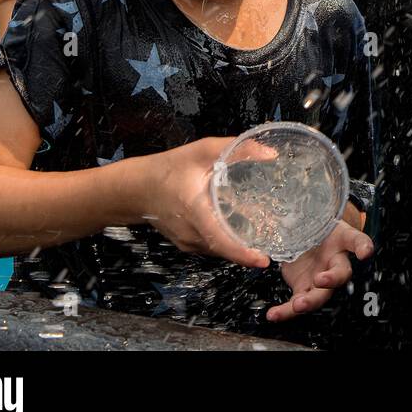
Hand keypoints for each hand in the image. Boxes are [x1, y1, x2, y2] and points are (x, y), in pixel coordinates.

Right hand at [140, 137, 270, 268]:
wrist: (136, 187)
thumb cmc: (169, 168)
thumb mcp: (204, 151)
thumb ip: (238, 149)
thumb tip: (271, 155)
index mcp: (195, 212)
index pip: (220, 240)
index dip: (242, 254)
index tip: (263, 261)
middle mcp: (191, 233)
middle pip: (224, 249)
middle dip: (248, 252)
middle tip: (274, 246)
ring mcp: (186, 242)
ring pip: (218, 250)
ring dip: (238, 249)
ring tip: (263, 241)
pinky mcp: (185, 243)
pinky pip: (210, 248)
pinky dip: (226, 244)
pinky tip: (241, 234)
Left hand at [267, 216, 373, 320]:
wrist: (306, 237)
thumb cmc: (314, 226)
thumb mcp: (313, 216)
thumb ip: (301, 216)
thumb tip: (278, 215)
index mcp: (341, 240)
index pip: (356, 240)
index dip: (363, 246)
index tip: (365, 253)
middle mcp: (334, 262)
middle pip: (341, 274)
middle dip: (332, 279)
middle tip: (320, 279)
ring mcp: (320, 278)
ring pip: (320, 295)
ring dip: (310, 302)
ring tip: (297, 305)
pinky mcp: (304, 288)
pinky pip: (296, 303)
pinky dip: (285, 311)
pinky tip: (273, 315)